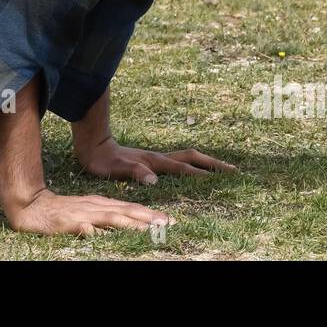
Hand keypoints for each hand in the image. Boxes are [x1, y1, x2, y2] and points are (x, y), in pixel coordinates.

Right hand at [4, 187, 171, 235]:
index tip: (166, 219)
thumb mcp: (86, 212)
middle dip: (146, 217)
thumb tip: (125, 223)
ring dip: (128, 222)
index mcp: (100, 204)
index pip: (128, 207)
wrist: (31, 205)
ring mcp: (82, 213)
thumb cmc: (60, 211)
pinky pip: (81, 227)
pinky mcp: (67, 222)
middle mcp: (94, 206)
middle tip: (166, 223)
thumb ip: (103, 217)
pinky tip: (98, 233)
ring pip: (109, 217)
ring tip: (146, 228)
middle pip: (124, 210)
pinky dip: (91, 230)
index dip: (147, 213)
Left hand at [76, 136, 236, 183]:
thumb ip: (135, 173)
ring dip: (205, 162)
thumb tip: (154, 180)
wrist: (93, 146)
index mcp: (154, 161)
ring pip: (187, 157)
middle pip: (193, 158)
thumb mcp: (116, 169)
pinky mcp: (151, 160)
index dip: (203, 174)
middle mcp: (159, 158)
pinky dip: (192, 164)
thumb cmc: (103, 160)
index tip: (223, 178)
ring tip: (221, 169)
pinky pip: (178, 161)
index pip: (184, 168)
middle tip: (233, 171)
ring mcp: (156, 158)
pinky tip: (194, 170)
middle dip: (213, 164)